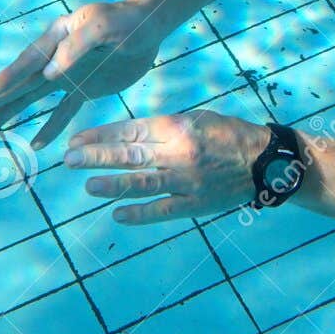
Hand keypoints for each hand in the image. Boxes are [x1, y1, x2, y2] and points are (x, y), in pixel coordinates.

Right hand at [0, 0, 164, 148]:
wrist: (150, 26)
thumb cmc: (127, 20)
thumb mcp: (103, 26)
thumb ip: (75, 47)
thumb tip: (47, 74)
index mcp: (57, 36)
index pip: (28, 60)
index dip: (9, 77)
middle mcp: (56, 55)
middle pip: (22, 79)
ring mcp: (68, 73)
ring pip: (34, 96)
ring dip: (13, 110)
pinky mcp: (85, 88)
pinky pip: (64, 111)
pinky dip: (50, 127)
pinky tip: (37, 144)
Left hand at [61, 109, 272, 223]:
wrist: (265, 161)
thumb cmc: (226, 134)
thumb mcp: (195, 119)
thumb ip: (161, 128)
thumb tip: (122, 137)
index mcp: (177, 127)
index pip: (130, 130)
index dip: (101, 136)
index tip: (77, 140)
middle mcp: (180, 153)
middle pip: (131, 155)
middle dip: (97, 157)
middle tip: (69, 160)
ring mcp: (188, 181)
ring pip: (143, 184)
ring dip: (113, 185)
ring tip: (89, 186)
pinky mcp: (196, 204)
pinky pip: (163, 210)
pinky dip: (140, 214)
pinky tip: (118, 214)